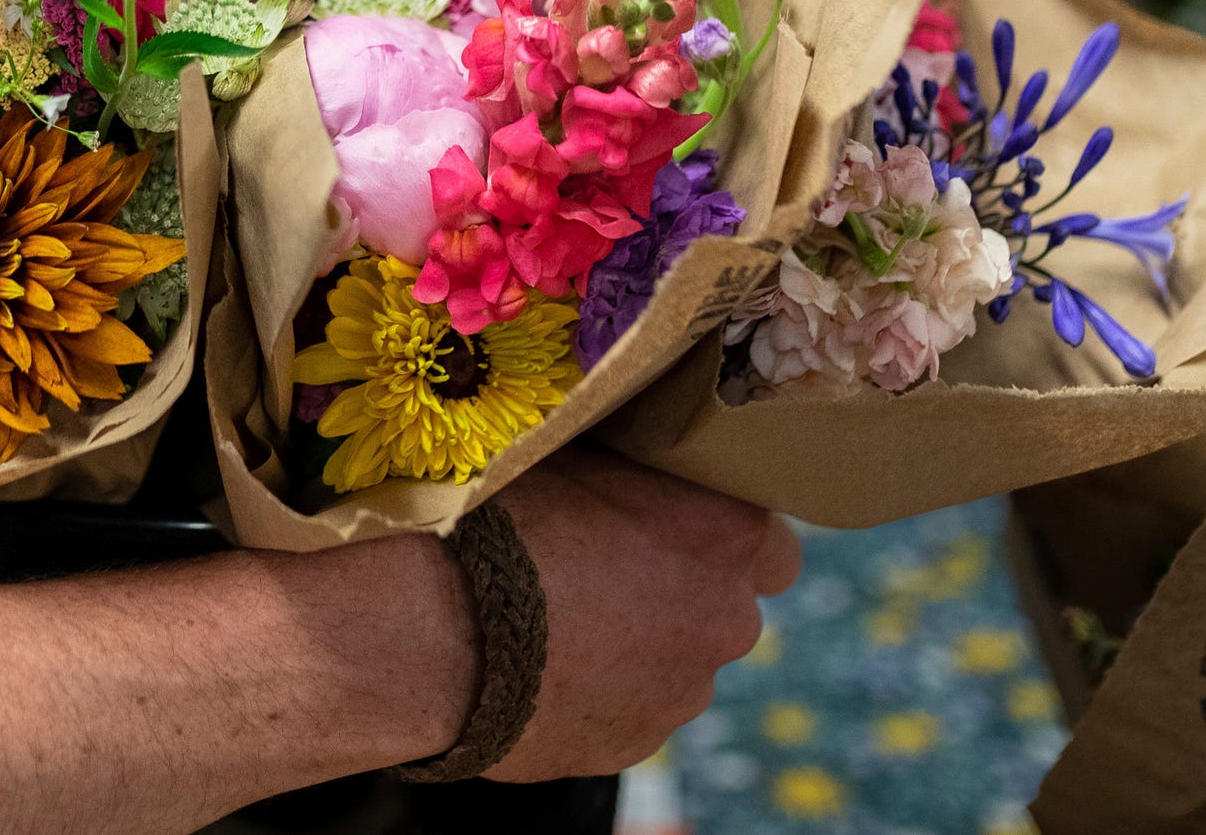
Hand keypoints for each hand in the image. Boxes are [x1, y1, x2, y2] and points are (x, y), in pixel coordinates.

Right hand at [481, 450, 798, 782]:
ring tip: (555, 627)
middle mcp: (726, 619)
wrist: (435, 624)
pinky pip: (628, 713)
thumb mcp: (577, 457)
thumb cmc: (503, 520)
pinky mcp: (633, 748)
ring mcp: (682, 693)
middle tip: (606, 576)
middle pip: (726, 610)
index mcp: (726, 535)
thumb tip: (635, 464)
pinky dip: (596, 694)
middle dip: (682, 598)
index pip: (770, 544)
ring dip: (637, 650)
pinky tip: (537, 668)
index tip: (672, 529)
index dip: (719, 537)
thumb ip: (633, 474)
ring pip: (676, 668)